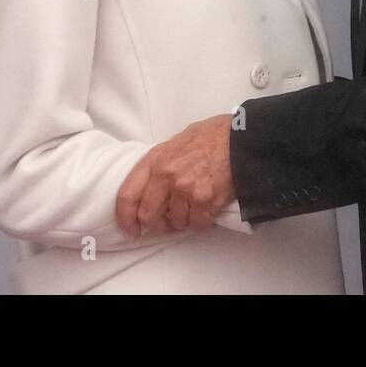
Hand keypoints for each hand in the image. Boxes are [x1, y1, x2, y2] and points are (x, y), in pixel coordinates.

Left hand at [116, 114, 235, 238]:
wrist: (241, 137)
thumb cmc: (210, 137)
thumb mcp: (175, 143)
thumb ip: (160, 165)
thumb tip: (149, 191)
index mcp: (155, 160)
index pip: (128, 195)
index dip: (125, 218)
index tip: (130, 229)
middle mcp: (167, 175)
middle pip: (148, 216)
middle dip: (157, 224)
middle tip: (167, 223)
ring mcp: (186, 189)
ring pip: (176, 223)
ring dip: (185, 221)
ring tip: (195, 207)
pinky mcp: (206, 200)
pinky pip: (198, 225)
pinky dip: (203, 222)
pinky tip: (209, 209)